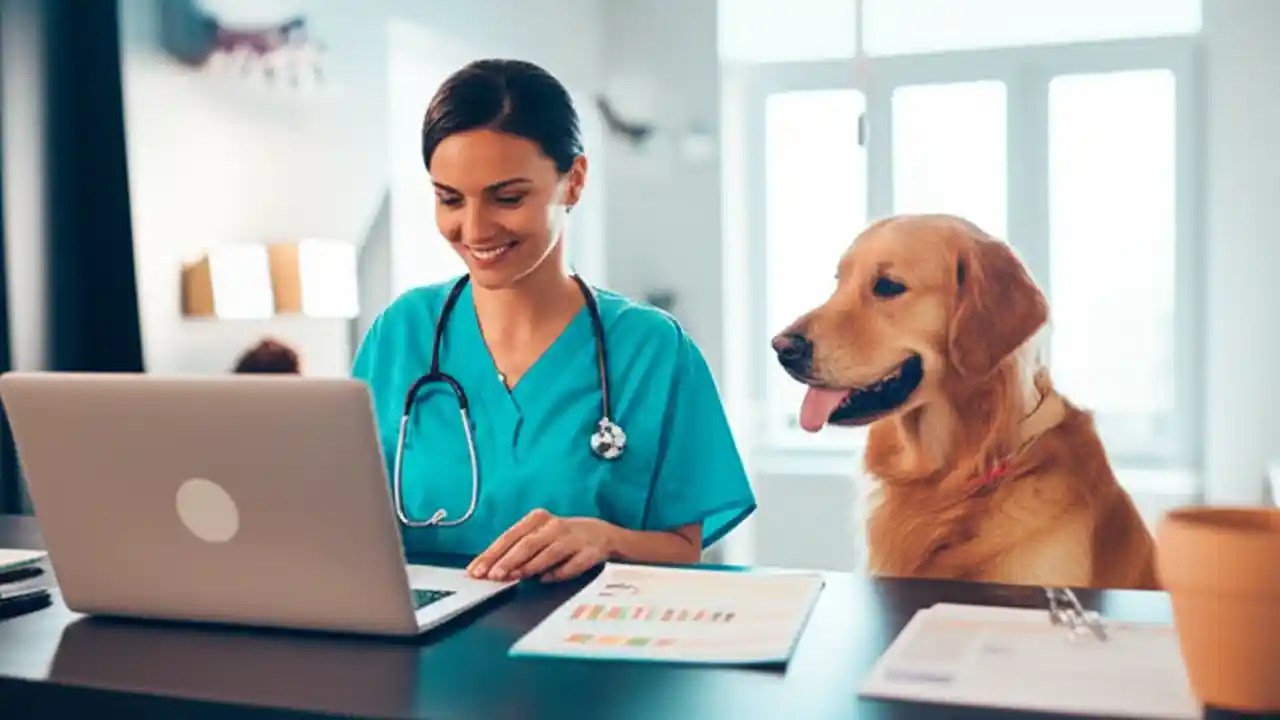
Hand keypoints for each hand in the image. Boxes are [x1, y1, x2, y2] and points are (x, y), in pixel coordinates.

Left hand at [467, 509, 613, 583]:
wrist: (601, 535)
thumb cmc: (560, 538)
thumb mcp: (537, 537)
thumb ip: (516, 551)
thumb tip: (490, 569)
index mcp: (537, 519)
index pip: (510, 536)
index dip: (492, 554)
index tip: (477, 570)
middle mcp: (554, 526)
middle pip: (527, 544)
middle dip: (508, 561)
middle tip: (493, 576)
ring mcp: (573, 538)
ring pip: (548, 553)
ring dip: (530, 566)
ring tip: (514, 577)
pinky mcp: (589, 552)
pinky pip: (571, 564)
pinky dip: (558, 573)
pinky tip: (545, 580)